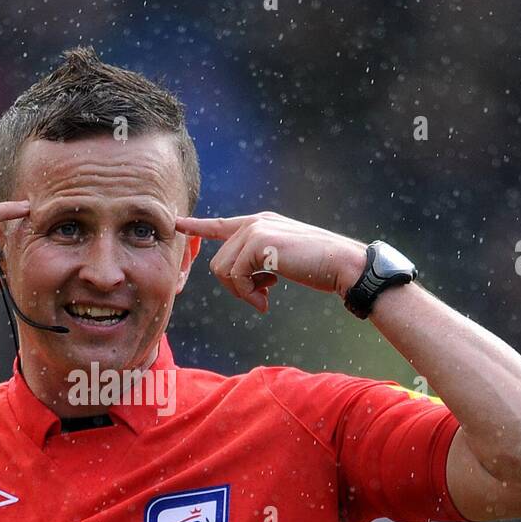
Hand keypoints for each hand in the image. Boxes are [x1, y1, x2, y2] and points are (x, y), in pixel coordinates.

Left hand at [175, 212, 367, 312]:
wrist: (343, 264)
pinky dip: (248, 294)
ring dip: (242, 293)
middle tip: (262, 297)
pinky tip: (267, 299)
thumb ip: (259, 264)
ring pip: (222, 270)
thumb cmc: (319, 267)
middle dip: (236, 288)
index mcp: (261, 224)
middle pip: (219, 262)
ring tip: (266, 297)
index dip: (197, 227)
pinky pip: (234, 276)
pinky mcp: (257, 241)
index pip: (221, 225)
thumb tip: (242, 282)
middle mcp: (255, 222)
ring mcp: (255, 229)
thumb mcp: (283, 261)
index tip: (177, 224)